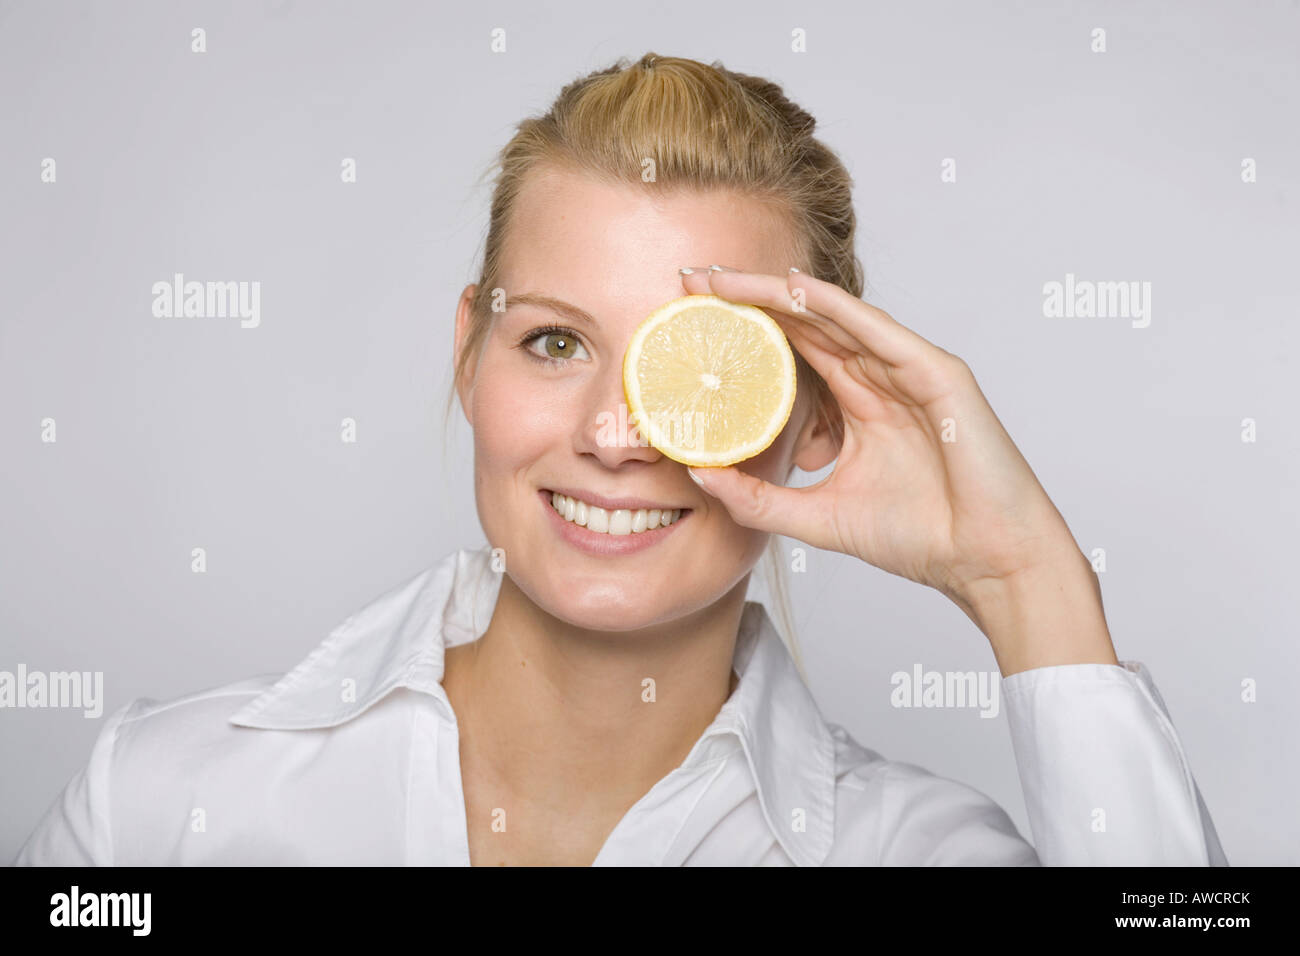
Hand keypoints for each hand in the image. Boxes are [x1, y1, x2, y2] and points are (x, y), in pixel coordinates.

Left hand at [678, 265, 1115, 671]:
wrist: (985, 562)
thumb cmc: (921, 537)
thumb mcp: (818, 517)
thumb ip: (760, 499)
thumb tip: (699, 474)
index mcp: (857, 406)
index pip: (790, 352)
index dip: (742, 329)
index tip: (689, 317)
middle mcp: (880, 379)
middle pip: (804, 324)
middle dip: (747, 298)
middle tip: (691, 278)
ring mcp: (909, 372)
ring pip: (833, 318)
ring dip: (777, 292)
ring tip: (723, 278)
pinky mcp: (938, 374)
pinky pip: (878, 332)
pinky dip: (835, 307)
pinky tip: (793, 288)